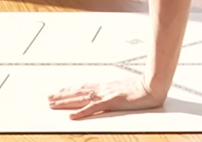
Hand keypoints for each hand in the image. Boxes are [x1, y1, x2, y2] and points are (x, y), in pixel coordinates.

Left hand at [48, 78, 164, 119]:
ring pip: (81, 99)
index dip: (70, 91)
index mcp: (107, 87)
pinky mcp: (111, 102)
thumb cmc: (144, 87)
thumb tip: (111, 94)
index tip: (59, 92)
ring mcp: (106, 95)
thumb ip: (117, 91)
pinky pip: (93, 108)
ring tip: (52, 104)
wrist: (153, 85)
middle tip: (48, 98)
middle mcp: (103, 90)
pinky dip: (81, 112)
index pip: (84, 89)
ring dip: (66, 102)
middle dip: (62, 96)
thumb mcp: (127, 89)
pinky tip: (72, 117)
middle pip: (78, 93)